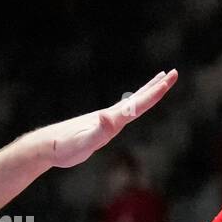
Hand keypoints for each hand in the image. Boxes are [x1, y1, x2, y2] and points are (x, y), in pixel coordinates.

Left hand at [38, 69, 177, 168]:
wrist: (47, 146)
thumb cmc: (65, 148)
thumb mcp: (83, 143)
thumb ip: (97, 131)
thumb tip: (108, 116)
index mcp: (111, 119)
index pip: (137, 104)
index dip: (154, 93)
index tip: (168, 80)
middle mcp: (110, 115)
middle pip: (138, 98)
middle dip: (156, 87)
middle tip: (173, 73)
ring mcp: (105, 119)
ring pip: (131, 102)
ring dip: (146, 91)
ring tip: (159, 81)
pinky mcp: (100, 124)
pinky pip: (122, 111)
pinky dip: (133, 104)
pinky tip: (132, 105)